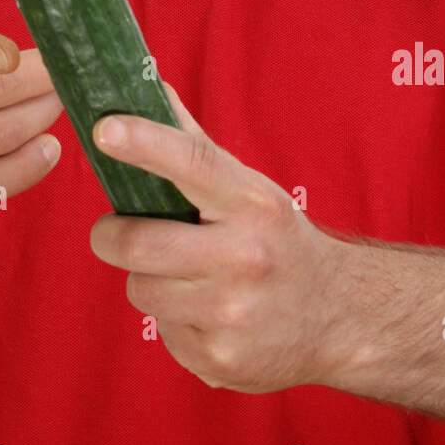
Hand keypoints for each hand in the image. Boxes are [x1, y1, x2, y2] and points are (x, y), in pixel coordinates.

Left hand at [88, 84, 340, 393]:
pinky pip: (161, 329)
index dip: (144, 144)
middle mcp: (246, 257)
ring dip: (147, 280)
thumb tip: (149, 84)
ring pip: (140, 289)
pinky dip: (174, 319)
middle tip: (114, 231)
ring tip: (181, 275)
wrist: (341, 317)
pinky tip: (207, 313)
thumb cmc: (279, 240)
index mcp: (252, 203)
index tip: (104, 128)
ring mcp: (233, 313)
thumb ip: (194, 145)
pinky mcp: (219, 359)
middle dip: (111, 236)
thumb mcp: (250, 190)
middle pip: (138, 243)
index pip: (193, 164)